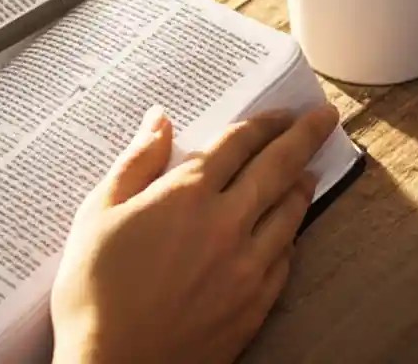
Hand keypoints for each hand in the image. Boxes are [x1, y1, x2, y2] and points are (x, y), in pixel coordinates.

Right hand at [50, 104, 338, 363]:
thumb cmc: (93, 294)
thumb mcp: (96, 215)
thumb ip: (135, 162)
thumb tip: (160, 120)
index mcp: (187, 195)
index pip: (238, 144)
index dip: (262, 123)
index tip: (280, 112)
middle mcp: (227, 224)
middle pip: (278, 167)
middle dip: (305, 136)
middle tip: (324, 117)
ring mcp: (247, 266)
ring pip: (289, 213)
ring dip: (302, 185)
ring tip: (310, 171)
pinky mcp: (254, 305)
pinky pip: (285, 260)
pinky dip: (291, 236)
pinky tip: (289, 232)